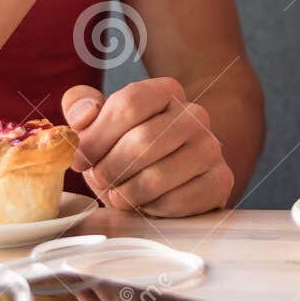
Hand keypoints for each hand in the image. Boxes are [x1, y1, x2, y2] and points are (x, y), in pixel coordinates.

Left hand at [61, 78, 233, 216]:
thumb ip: (80, 106)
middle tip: (98, 180)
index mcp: (166, 91)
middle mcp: (194, 114)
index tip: (80, 159)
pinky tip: (147, 203)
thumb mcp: (98, 122)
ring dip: (127, 192)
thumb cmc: (127, 149)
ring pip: (157, 176)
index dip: (97, 137)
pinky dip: (151, 209)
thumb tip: (83, 117)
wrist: (169, 179)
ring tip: (118, 194)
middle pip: (141, 141)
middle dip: (109, 168)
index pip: (128, 104)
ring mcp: (211, 147)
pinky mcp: (219, 181)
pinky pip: (175, 201)